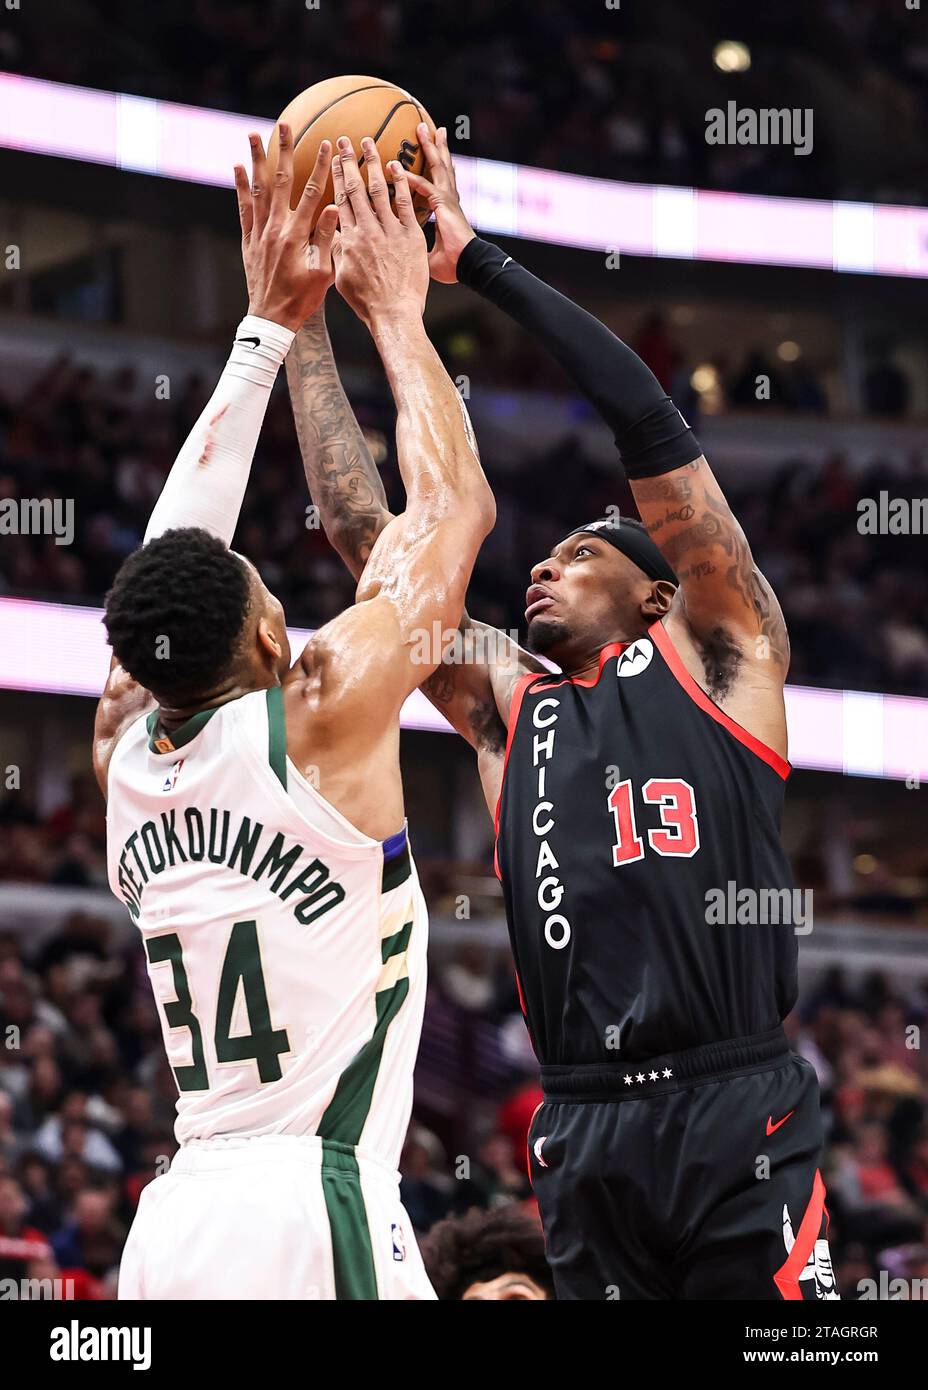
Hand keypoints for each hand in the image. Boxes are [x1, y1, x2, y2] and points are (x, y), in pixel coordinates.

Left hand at [234, 124, 339, 330]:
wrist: (271, 319)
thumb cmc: (301, 300)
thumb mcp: (322, 274)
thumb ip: (327, 240)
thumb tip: (334, 208)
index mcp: (296, 236)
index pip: (312, 193)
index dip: (320, 167)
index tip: (327, 145)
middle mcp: (275, 229)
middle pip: (280, 182)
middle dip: (284, 151)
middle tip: (285, 124)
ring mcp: (259, 233)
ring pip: (257, 189)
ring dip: (257, 160)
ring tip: (254, 134)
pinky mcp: (248, 241)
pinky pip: (243, 209)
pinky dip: (240, 187)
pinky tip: (238, 167)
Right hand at [330, 136, 428, 326]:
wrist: (394, 314)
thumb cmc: (368, 302)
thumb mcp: (343, 278)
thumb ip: (338, 252)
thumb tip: (333, 233)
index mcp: (348, 240)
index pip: (339, 200)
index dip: (334, 177)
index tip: (332, 159)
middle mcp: (366, 231)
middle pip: (355, 189)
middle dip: (348, 162)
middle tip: (344, 140)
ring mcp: (389, 232)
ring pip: (379, 190)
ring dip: (373, 164)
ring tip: (369, 142)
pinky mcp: (411, 236)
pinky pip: (405, 203)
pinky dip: (400, 183)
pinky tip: (397, 166)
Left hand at [405, 124, 474, 283]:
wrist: (467, 267)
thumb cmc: (452, 265)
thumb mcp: (427, 251)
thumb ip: (414, 242)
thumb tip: (399, 248)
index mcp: (447, 208)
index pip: (440, 181)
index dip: (435, 166)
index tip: (431, 153)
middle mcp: (448, 199)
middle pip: (441, 167)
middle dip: (435, 146)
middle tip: (430, 128)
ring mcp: (447, 201)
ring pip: (437, 167)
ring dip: (429, 147)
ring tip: (422, 127)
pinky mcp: (444, 206)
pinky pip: (425, 187)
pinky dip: (412, 178)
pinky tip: (399, 169)